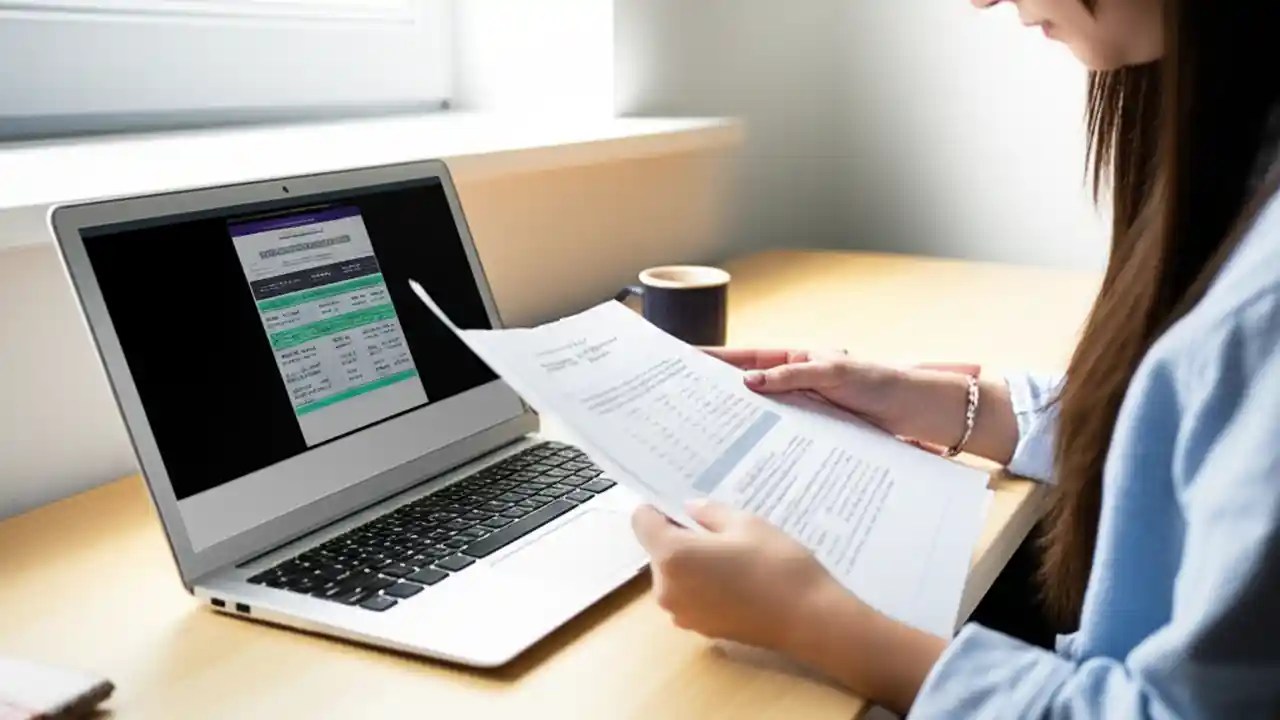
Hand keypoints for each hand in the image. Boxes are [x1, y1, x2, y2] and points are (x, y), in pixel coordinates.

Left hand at [631, 500, 948, 713]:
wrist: (808, 619)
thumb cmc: (776, 564)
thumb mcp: (746, 523)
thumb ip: (709, 512)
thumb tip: (690, 509)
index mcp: (672, 555)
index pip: (641, 521)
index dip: (658, 508)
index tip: (683, 505)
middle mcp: (666, 588)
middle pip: (657, 549)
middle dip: (679, 536)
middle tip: (718, 530)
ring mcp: (680, 613)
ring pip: (673, 574)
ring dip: (691, 561)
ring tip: (731, 555)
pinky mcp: (697, 629)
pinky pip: (688, 595)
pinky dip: (702, 584)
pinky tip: (736, 579)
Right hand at [705, 348, 1016, 463]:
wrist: (930, 415)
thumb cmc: (888, 385)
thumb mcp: (838, 375)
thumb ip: (794, 376)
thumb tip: (749, 383)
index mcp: (802, 358)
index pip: (750, 357)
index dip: (718, 359)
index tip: (686, 361)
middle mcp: (801, 383)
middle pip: (751, 388)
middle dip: (720, 395)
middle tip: (686, 406)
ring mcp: (810, 410)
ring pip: (766, 415)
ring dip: (742, 424)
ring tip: (708, 435)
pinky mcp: (822, 434)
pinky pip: (787, 437)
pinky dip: (767, 444)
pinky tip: (750, 457)